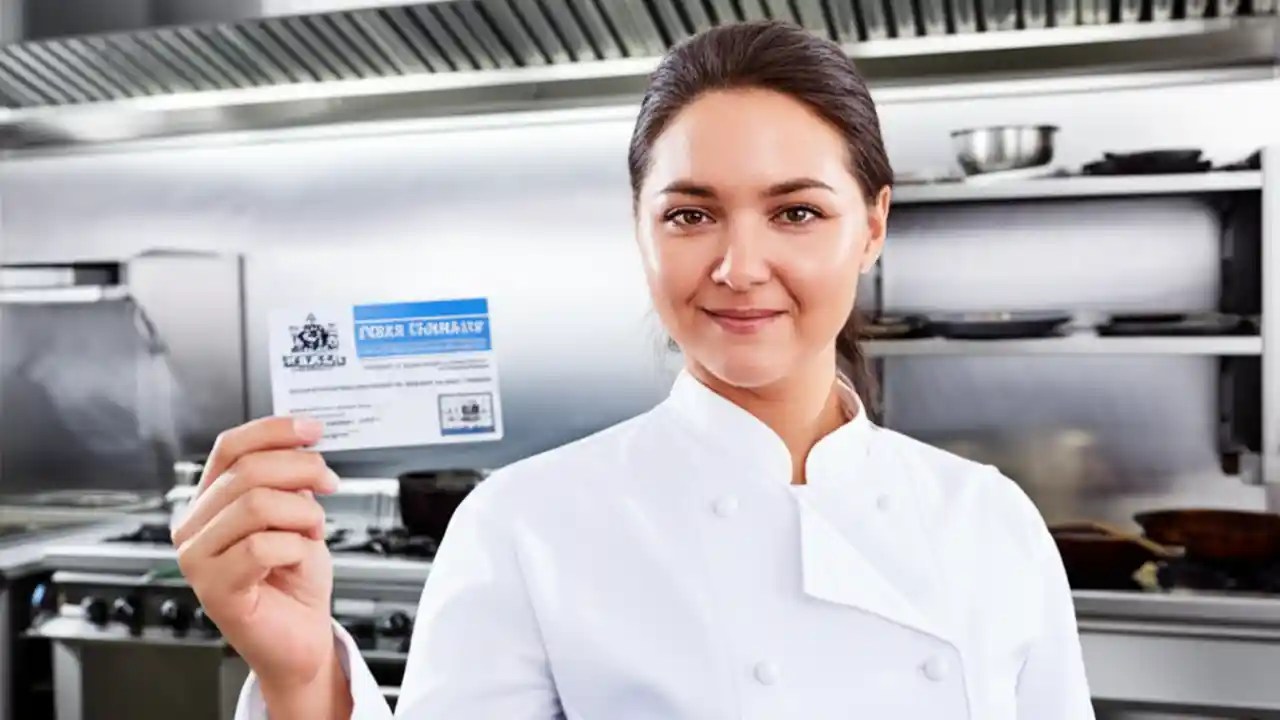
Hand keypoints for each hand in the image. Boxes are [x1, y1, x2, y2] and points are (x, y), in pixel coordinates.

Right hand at [172, 416, 348, 714]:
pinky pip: (261, 547)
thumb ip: (287, 479)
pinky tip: (297, 559)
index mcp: (209, 501)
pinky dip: (294, 547)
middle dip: (302, 471)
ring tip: (312, 531)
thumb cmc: (293, 578)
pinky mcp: (214, 589)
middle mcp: (193, 527)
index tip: (312, 430)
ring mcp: (197, 559)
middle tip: (329, 484)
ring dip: (301, 513)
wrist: (301, 635)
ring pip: (255, 505)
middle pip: (248, 471)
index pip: (230, 447)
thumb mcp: (295, 513)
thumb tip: (300, 440)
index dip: (273, 430)